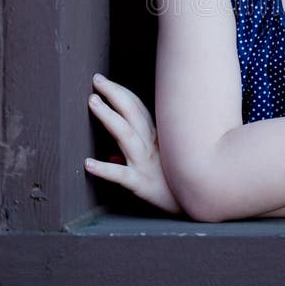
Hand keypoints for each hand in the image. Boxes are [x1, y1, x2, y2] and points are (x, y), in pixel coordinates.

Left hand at [85, 74, 181, 212]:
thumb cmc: (177, 183)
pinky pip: (122, 176)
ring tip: (93, 103)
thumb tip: (112, 156)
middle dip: (114, 94)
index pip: (138, 108)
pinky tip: (88, 164)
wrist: (196, 205)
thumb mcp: (160, 163)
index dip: (121, 92)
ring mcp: (146, 164)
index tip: (104, 81)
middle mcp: (151, 146)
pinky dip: (105, 169)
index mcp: (156, 138)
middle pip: (132, 113)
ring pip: (127, 135)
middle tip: (96, 80)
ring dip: (110, 117)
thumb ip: (136, 156)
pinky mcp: (142, 185)